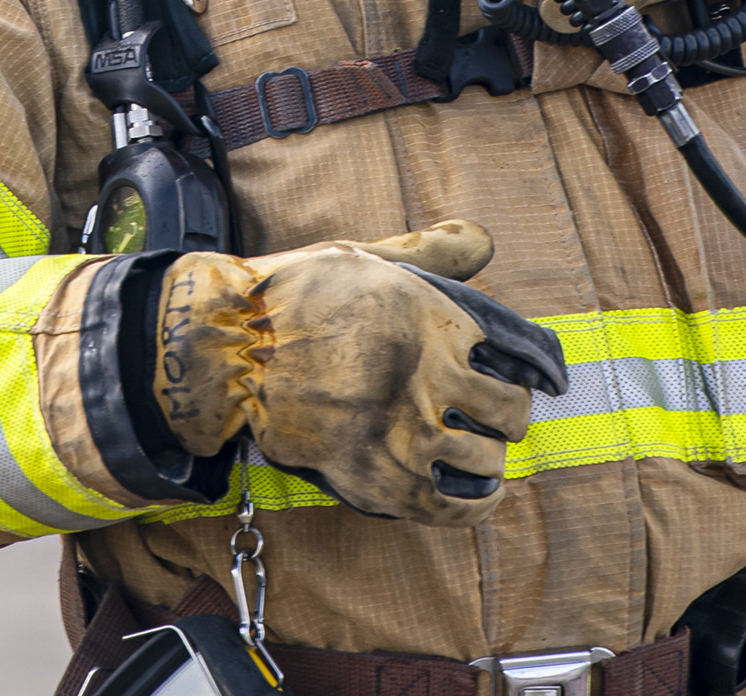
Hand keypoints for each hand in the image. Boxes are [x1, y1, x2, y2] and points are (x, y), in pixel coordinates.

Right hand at [155, 224, 566, 525]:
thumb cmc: (293, 294)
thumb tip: (484, 239)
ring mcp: (402, 431)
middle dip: (508, 415)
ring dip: (489, 458)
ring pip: (486, 461)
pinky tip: (474, 493)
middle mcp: (426, 377)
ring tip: (478, 451)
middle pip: (508, 413)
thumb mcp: (366, 257)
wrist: (228, 347)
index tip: (510, 375)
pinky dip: (474, 504)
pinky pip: (451, 505)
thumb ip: (431, 252)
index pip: (510, 355)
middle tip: (493, 415)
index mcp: (430, 319)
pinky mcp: (376, 477)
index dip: (517, 367)